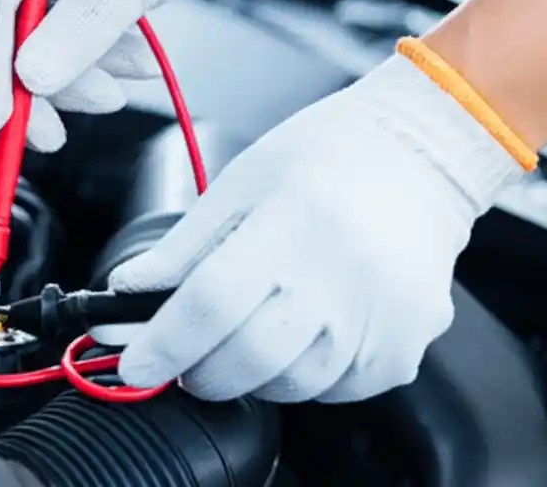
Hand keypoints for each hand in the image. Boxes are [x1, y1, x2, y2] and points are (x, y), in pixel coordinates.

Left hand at [109, 52, 524, 402]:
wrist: (421, 154)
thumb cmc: (324, 158)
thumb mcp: (239, 184)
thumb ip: (181, 248)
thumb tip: (126, 291)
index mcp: (294, 222)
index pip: (212, 302)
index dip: (164, 342)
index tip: (135, 364)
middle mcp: (345, 274)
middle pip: (249, 357)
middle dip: (198, 371)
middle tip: (183, 356)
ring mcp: (382, 318)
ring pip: (291, 385)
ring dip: (248, 376)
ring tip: (241, 336)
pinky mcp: (405, 348)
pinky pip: (335, 391)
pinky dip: (300, 378)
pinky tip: (295, 338)